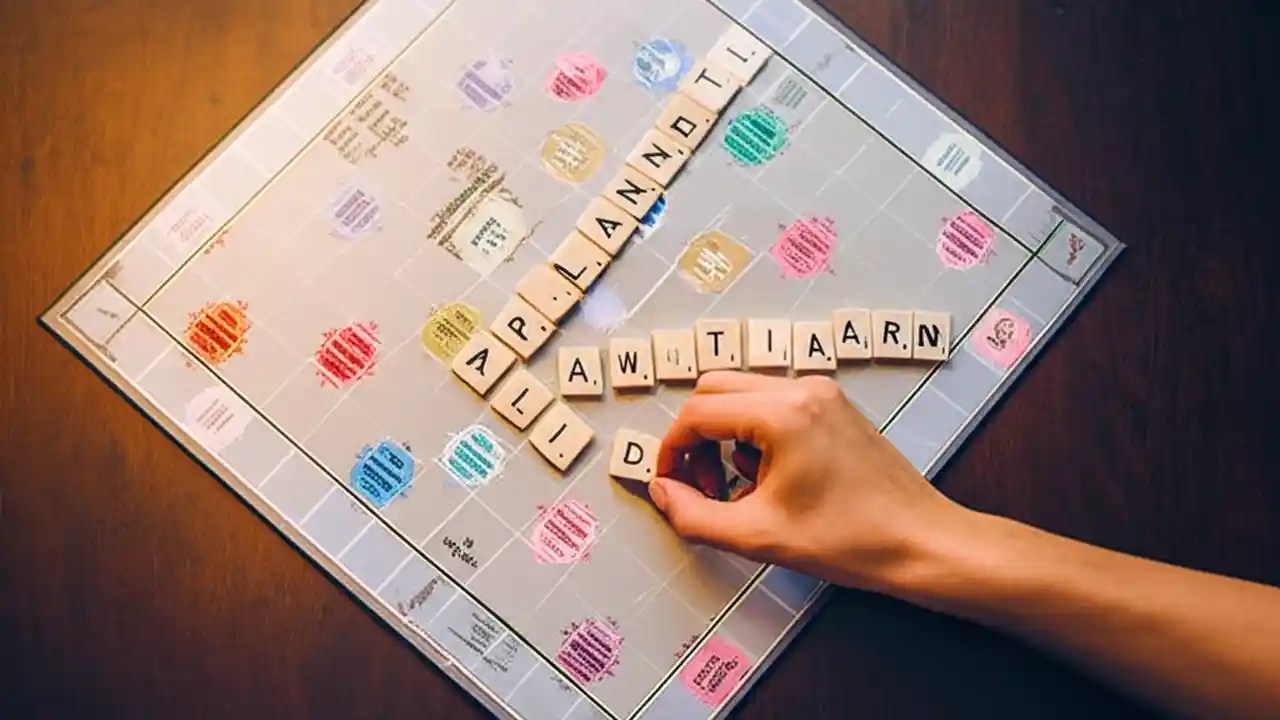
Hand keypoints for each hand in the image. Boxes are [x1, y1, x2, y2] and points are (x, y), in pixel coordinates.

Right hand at [649, 370, 967, 591]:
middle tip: (705, 486)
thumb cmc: (850, 540)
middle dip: (696, 439)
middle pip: (715, 391)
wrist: (920, 542)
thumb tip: (663, 492)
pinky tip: (771, 481)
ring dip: (726, 438)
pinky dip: (756, 436)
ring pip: (743, 396)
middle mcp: (802, 390)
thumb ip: (695, 515)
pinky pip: (774, 406)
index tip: (671, 485)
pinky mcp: (834, 407)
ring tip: (741, 490)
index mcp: (782, 414)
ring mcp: (821, 394)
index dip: (671, 452)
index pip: (697, 414)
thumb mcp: (757, 536)